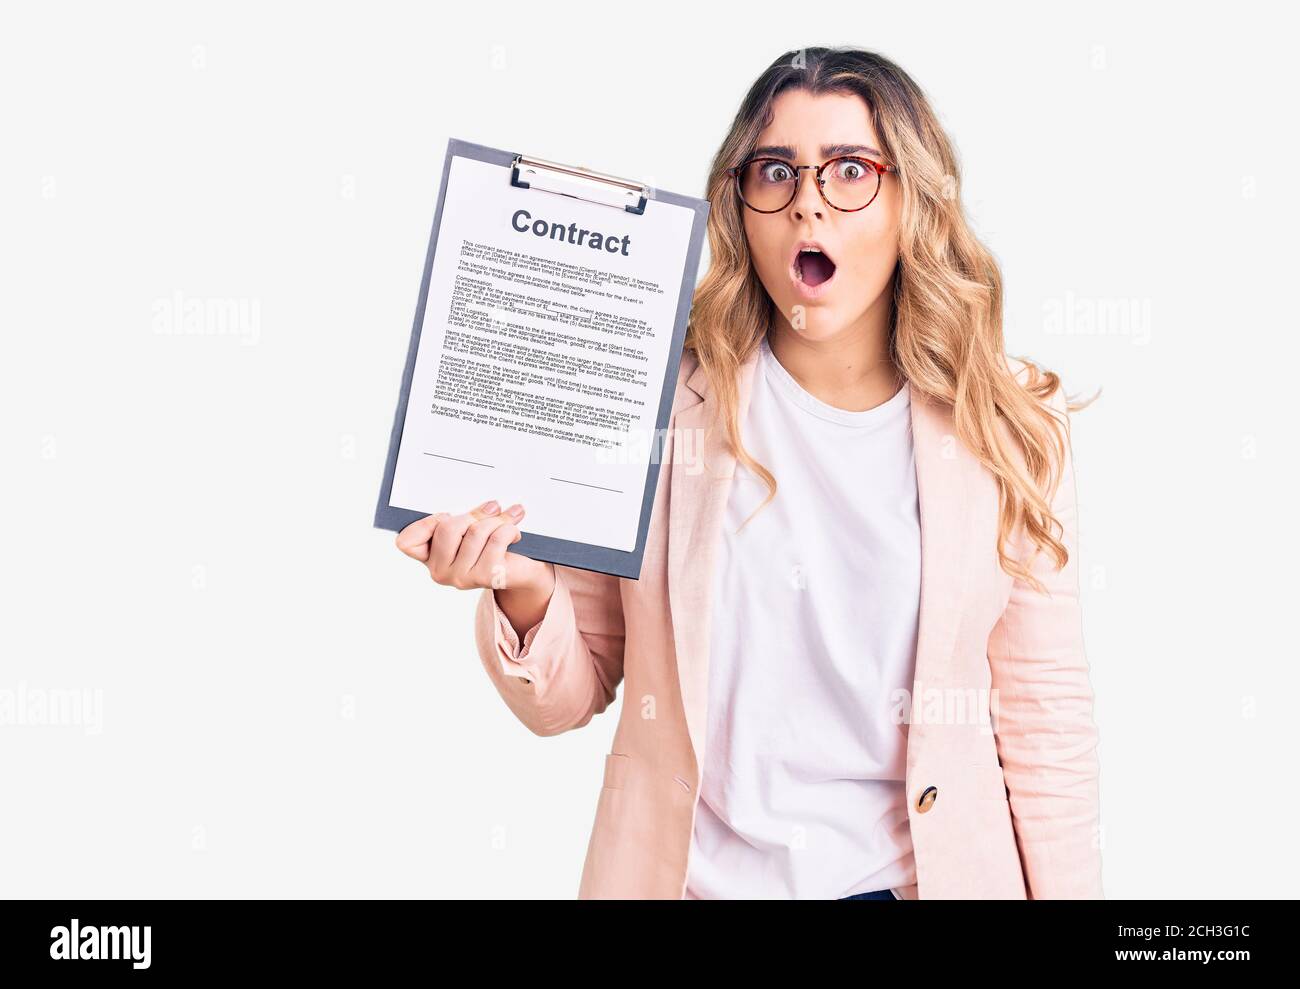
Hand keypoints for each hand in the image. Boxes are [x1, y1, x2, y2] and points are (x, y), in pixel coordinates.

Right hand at [395, 499, 551, 594]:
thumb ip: (465, 519)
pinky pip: (497, 539)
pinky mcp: (488, 577)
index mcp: (429, 559)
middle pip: (447, 528)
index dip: (425, 523)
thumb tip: (489, 506)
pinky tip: (514, 533)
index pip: (406, 542)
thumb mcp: (470, 530)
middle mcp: (441, 573)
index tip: (446, 515)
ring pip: (476, 532)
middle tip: (491, 509)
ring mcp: (463, 578)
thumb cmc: (492, 547)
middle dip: (473, 515)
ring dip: (497, 520)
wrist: (522, 572)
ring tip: (508, 519)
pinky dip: (509, 529)